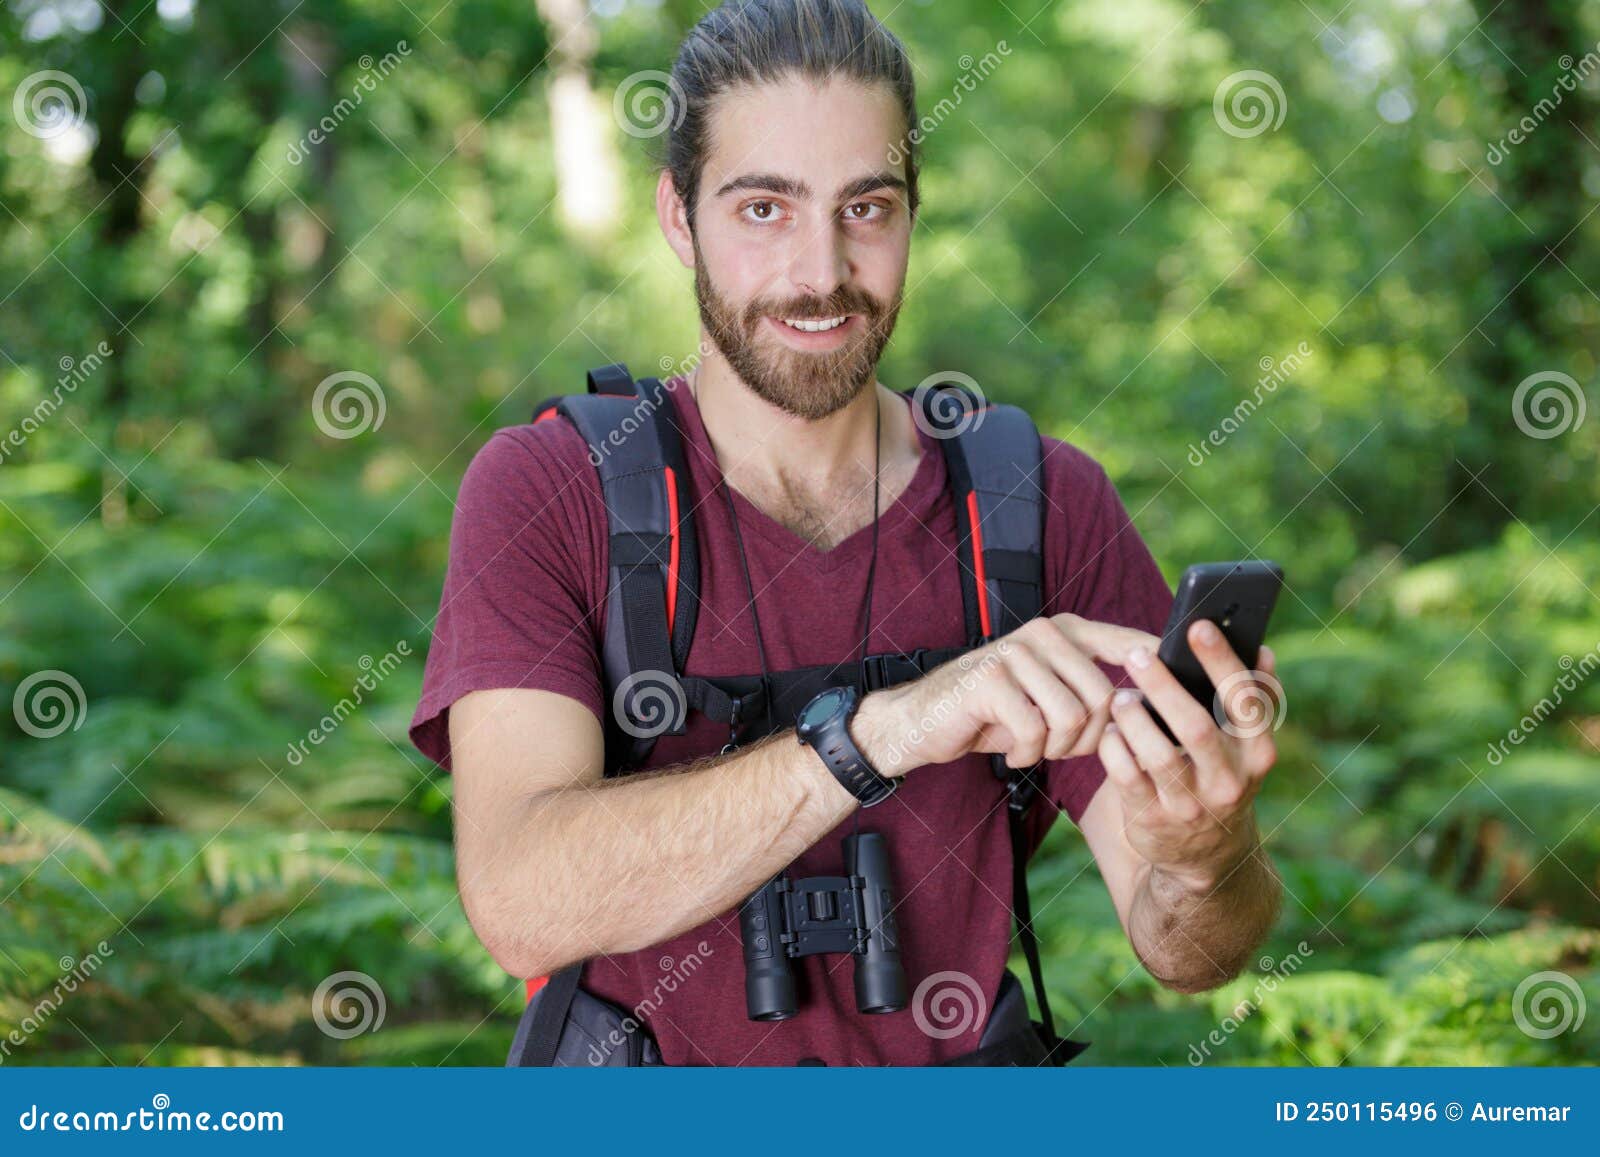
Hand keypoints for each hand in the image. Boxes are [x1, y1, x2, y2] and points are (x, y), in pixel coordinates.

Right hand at [853, 613, 1158, 776]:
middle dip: (1090, 739)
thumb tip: (1155, 707)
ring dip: (1057, 748)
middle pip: (1106, 697)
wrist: (922, 721)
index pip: (1130, 644)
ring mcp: (1015, 652)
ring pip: (1073, 716)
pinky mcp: (990, 680)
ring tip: (1033, 746)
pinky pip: (1036, 730)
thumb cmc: (993, 713)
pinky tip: (1011, 750)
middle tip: (1059, 747)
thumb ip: (1093, 691)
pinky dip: (1027, 753)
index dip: (1160, 668)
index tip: (1183, 691)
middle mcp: (1044, 633)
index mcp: (1067, 631)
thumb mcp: (1048, 696)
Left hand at [1099, 622, 1280, 890]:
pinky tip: (1109, 730)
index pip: (1247, 702)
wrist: (1207, 859)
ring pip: (1157, 753)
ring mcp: (1190, 804)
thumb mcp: (1244, 749)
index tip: (1199, 626)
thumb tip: (1263, 650)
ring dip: (1133, 717)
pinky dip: (1114, 746)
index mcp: (1256, 754)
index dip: (1223, 662)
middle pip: (1195, 726)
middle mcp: (1228, 781)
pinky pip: (1125, 775)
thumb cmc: (1220, 778)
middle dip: (1163, 686)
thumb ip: (1250, 702)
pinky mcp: (1152, 820)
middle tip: (1136, 655)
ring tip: (1121, 697)